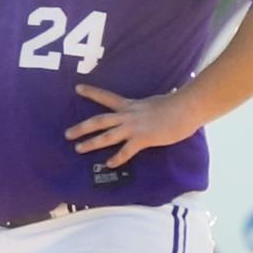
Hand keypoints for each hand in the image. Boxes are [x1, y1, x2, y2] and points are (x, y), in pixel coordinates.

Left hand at [65, 84, 199, 168]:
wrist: (185, 108)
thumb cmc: (175, 104)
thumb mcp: (155, 102)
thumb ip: (147, 107)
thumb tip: (151, 106)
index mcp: (130, 105)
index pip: (106, 97)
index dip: (91, 92)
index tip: (77, 88)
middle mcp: (127, 115)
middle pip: (99, 121)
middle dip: (81, 127)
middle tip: (66, 134)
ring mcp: (134, 127)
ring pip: (107, 136)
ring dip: (91, 143)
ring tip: (78, 149)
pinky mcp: (143, 139)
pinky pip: (126, 151)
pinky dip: (117, 159)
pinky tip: (109, 164)